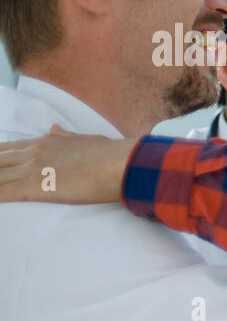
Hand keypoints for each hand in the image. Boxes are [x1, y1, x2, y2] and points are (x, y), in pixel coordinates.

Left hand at [0, 125, 135, 203]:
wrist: (122, 162)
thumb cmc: (110, 153)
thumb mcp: (85, 139)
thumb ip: (65, 136)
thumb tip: (54, 128)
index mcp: (44, 143)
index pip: (7, 149)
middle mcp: (33, 154)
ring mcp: (33, 169)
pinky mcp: (36, 187)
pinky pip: (4, 192)